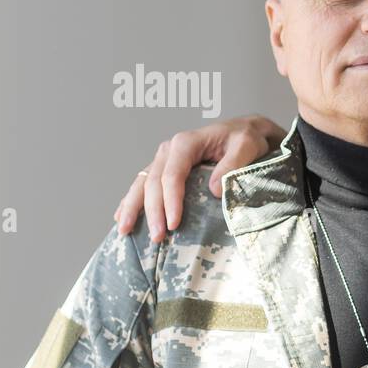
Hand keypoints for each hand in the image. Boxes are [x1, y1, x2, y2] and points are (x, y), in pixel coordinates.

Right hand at [113, 116, 285, 241]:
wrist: (243, 130)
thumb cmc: (245, 138)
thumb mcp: (246, 146)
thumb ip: (232, 165)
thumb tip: (214, 190)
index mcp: (186, 143)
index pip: (172, 175)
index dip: (171, 201)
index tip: (173, 224)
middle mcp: (169, 149)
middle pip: (153, 182)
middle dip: (152, 211)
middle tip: (157, 237)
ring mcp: (163, 158)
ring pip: (141, 184)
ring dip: (133, 208)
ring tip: (125, 231)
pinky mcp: (164, 168)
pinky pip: (143, 184)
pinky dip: (131, 200)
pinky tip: (121, 217)